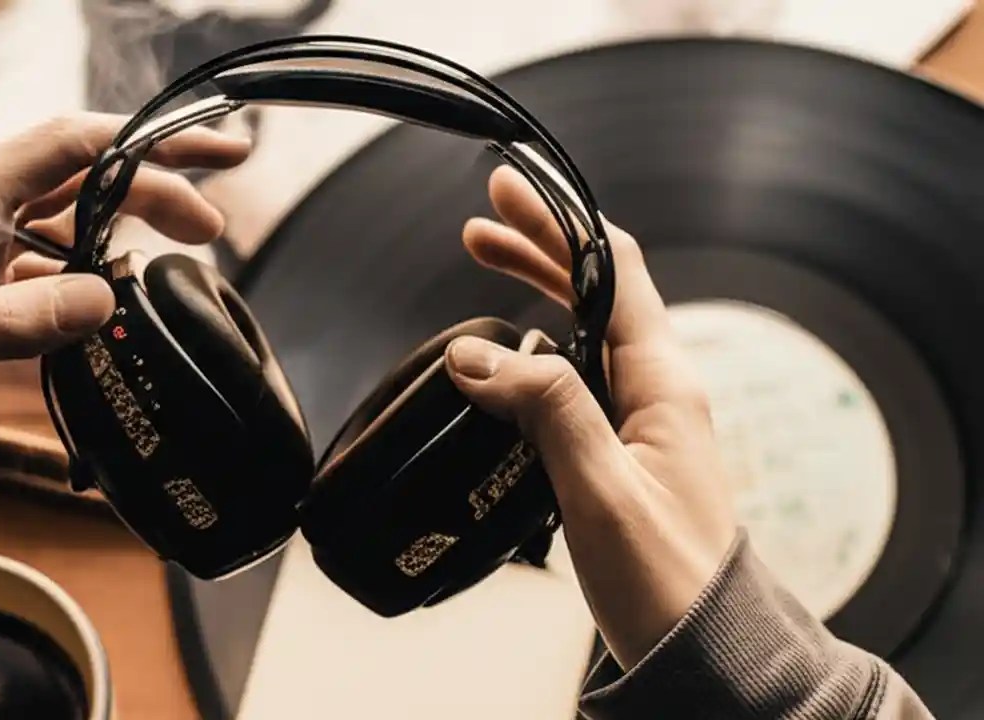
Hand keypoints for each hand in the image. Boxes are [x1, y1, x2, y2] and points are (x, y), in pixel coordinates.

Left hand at [0, 113, 249, 481]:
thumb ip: (8, 325)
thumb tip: (104, 299)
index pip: (62, 148)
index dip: (145, 144)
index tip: (211, 153)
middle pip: (69, 180)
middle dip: (147, 193)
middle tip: (212, 228)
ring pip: (51, 223)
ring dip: (114, 239)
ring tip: (175, 266)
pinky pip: (22, 269)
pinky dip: (70, 283)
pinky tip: (102, 308)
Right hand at [446, 166, 736, 668]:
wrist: (700, 653)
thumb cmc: (668, 583)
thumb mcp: (601, 491)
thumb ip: (545, 413)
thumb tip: (476, 352)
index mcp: (664, 382)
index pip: (614, 272)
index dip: (560, 224)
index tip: (510, 193)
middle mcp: (656, 390)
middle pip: (593, 292)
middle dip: (537, 250)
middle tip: (477, 226)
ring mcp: (640, 420)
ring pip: (581, 333)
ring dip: (532, 295)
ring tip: (483, 268)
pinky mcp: (620, 452)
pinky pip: (575, 380)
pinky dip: (533, 352)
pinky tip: (506, 358)